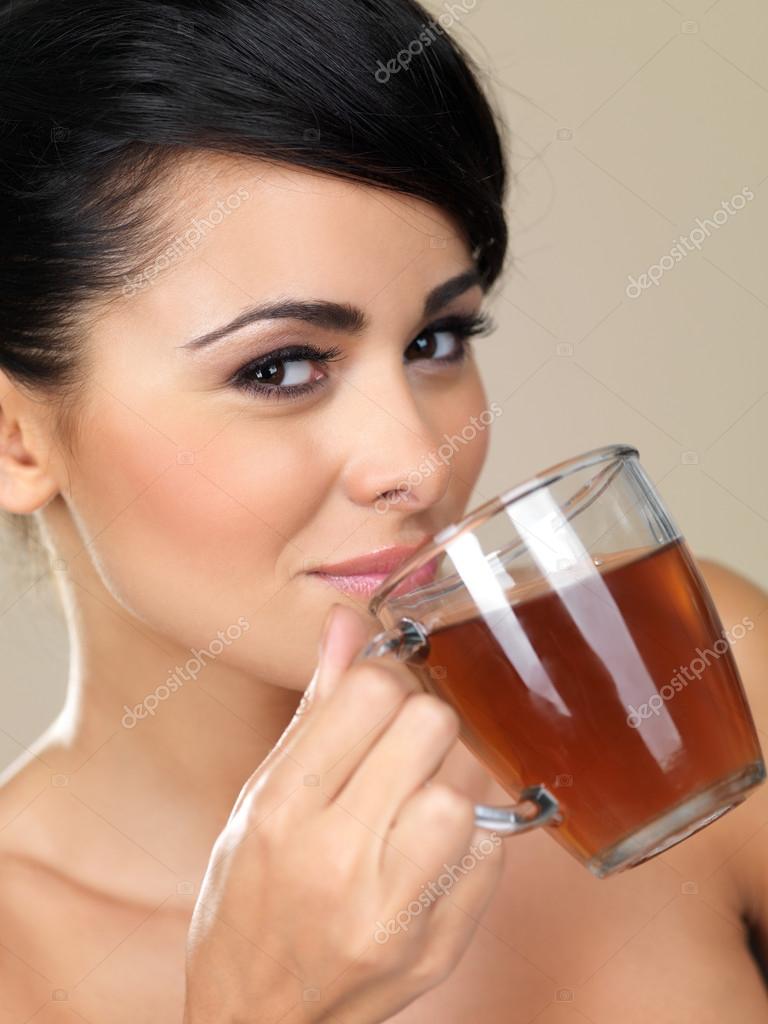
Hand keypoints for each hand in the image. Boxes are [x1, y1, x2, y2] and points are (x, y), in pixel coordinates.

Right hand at [183, 602, 503, 1022]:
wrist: (260, 1020)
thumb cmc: (248, 901)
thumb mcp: (260, 798)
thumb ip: (315, 710)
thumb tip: (348, 622)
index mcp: (284, 810)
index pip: (370, 692)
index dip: (383, 682)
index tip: (379, 700)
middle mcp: (337, 858)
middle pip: (431, 727)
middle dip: (421, 722)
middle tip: (401, 749)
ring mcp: (393, 910)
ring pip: (466, 790)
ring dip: (448, 780)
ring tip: (415, 801)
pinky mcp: (438, 947)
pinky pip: (490, 855)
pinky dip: (471, 839)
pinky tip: (433, 849)